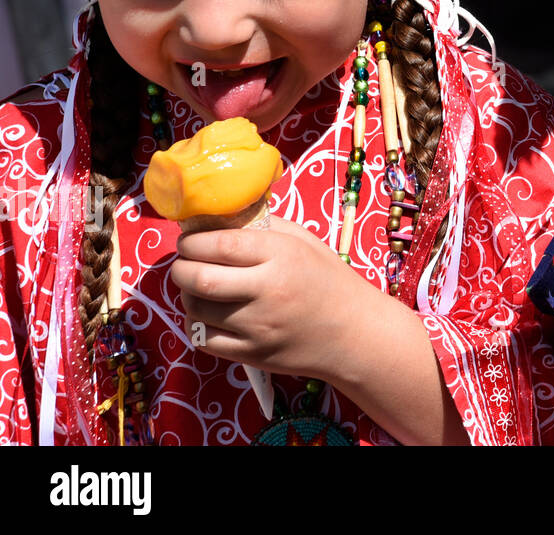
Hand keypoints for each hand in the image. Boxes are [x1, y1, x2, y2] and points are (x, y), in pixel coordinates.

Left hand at [172, 216, 379, 381]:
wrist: (354, 332)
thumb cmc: (329, 281)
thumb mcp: (306, 242)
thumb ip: (267, 227)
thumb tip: (224, 218)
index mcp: (282, 256)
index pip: (221, 244)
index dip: (193, 241)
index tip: (188, 241)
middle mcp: (268, 290)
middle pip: (201, 279)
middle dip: (181, 269)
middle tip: (182, 264)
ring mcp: (258, 327)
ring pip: (197, 309)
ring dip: (187, 296)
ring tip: (197, 288)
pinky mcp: (251, 354)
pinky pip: (204, 339)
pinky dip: (195, 324)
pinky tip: (206, 314)